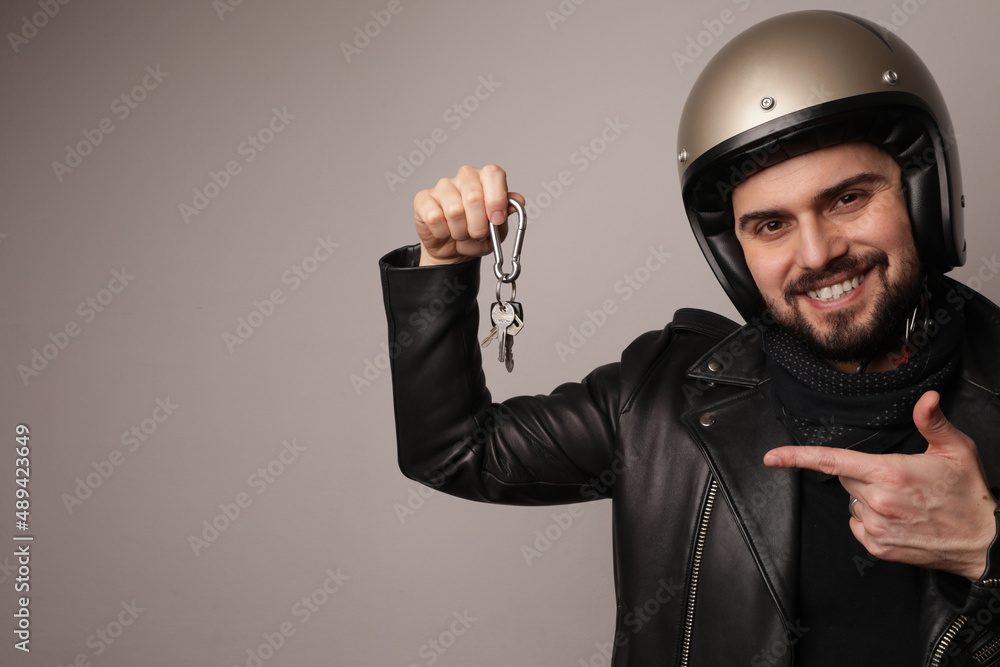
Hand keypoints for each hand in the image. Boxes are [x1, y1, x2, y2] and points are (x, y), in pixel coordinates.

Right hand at [413, 164, 524, 266]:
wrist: (453, 250)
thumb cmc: (477, 235)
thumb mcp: (498, 229)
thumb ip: (507, 214)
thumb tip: (518, 200)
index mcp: (486, 179)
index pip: (493, 174)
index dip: (496, 199)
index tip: (497, 220)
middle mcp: (465, 177)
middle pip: (474, 195)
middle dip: (479, 225)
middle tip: (478, 234)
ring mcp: (443, 186)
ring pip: (454, 211)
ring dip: (460, 232)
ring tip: (461, 234)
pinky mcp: (424, 198)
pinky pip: (435, 218)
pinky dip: (443, 233)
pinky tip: (444, 231)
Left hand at [763, 391, 997, 580]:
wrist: (984, 542)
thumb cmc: (969, 493)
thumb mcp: (956, 450)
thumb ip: (932, 422)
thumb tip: (926, 398)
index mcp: (890, 473)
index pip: (832, 460)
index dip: (797, 458)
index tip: (771, 457)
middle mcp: (878, 501)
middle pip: (845, 477)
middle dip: (862, 472)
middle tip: (896, 476)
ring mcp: (877, 527)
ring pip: (852, 501)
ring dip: (867, 497)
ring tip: (904, 500)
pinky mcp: (879, 548)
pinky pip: (857, 525)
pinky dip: (869, 519)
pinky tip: (898, 518)